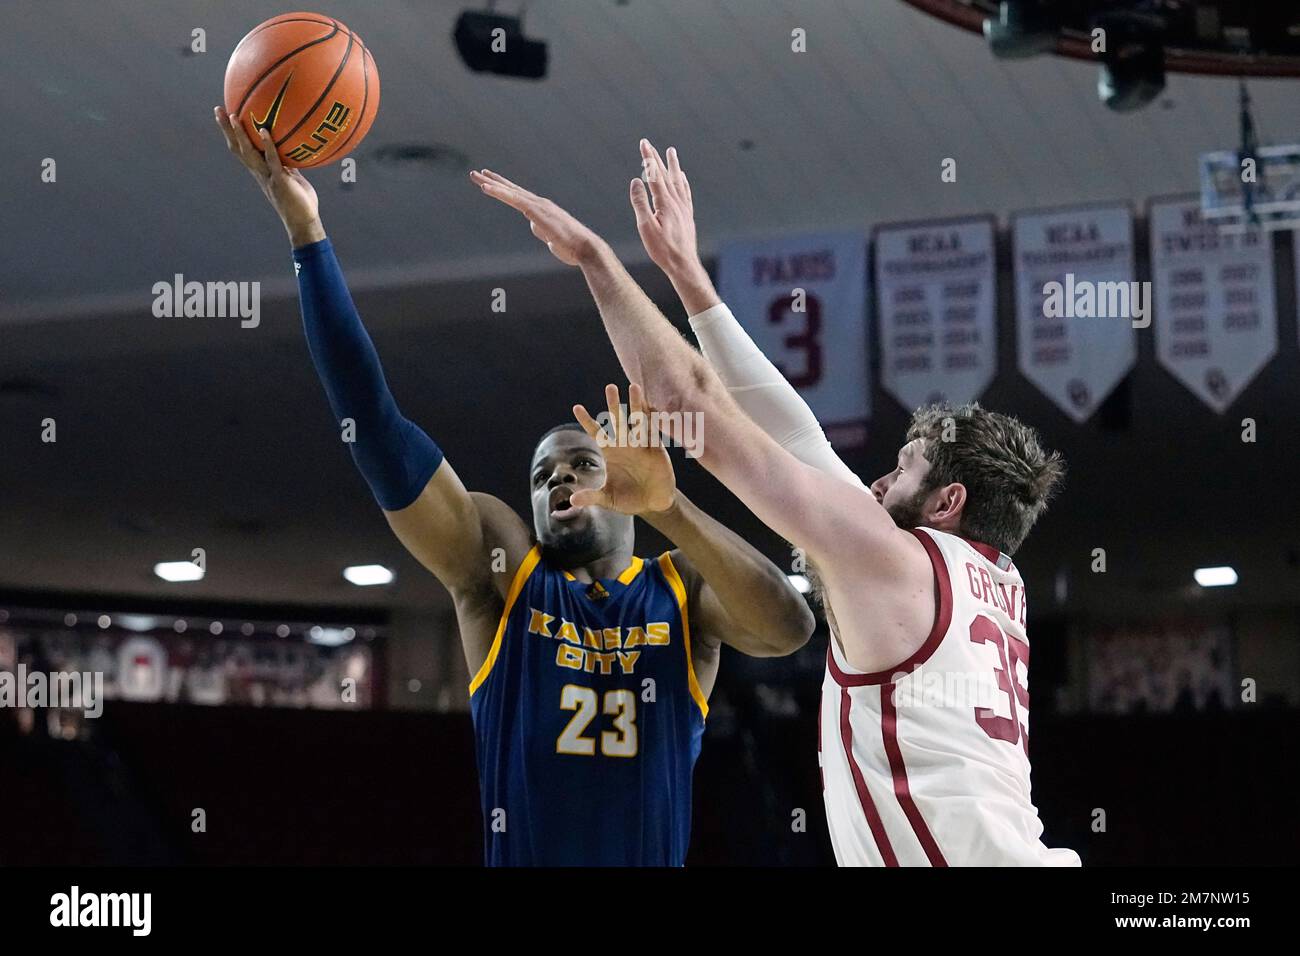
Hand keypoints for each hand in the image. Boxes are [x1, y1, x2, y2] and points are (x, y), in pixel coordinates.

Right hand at [214, 106, 322, 245]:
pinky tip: (264, 131)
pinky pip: (272, 160)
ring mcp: (267, 177)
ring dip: (240, 134)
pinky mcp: (279, 181)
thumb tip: (288, 147)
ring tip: (233, 116)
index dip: (231, 133)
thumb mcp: (292, 177)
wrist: (304, 222)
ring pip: (248, 153)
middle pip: (237, 148)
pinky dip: (267, 145)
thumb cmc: (300, 201)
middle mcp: (259, 173)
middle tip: (217, 109)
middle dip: (226, 129)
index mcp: (260, 171)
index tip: (225, 115)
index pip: (241, 149)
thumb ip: (287, 163)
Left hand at [470, 169, 605, 266]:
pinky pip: (513, 199)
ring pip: (510, 193)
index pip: (519, 196)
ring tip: (475, 177)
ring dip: (492, 184)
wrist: (585, 248)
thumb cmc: (570, 246)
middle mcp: (539, 203)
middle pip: (512, 190)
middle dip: (493, 181)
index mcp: (542, 210)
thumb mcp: (551, 238)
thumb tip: (533, 225)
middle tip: (476, 173)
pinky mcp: (535, 211)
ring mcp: (537, 206)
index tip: (489, 182)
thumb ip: (541, 229)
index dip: (504, 188)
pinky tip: (485, 188)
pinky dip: (499, 193)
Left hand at [571, 383, 676, 516]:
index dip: (587, 420)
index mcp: (611, 453)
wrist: (652, 504)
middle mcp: (625, 444)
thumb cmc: (628, 499)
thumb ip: (591, 497)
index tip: (576, 407)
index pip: (597, 433)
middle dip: (614, 404)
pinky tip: (653, 405)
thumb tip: (572, 501)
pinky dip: (654, 418)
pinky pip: (654, 431)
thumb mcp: (608, 499)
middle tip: (610, 387)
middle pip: (618, 420)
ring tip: (634, 387)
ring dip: (636, 404)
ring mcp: (641, 445)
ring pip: (637, 420)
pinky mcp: (656, 449)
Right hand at [631, 139, 716, 313]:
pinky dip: (683, 182)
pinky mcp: (687, 215)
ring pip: (678, 181)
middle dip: (656, 158)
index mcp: (664, 203)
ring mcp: (683, 208)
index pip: (654, 175)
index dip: (648, 158)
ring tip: (671, 152)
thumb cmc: (663, 249)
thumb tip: (636, 181)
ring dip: (673, 165)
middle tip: (649, 144)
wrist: (684, 265)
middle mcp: (676, 201)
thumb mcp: (646, 227)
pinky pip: (686, 192)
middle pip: (665, 174)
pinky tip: (683, 177)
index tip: (643, 143)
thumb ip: (640, 203)